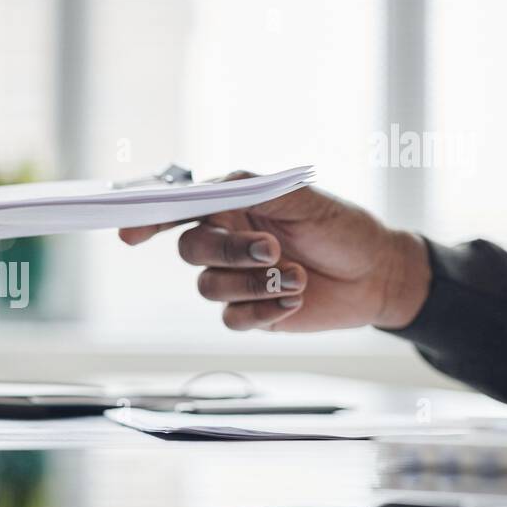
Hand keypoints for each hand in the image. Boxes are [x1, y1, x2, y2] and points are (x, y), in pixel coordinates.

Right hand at [118, 175, 430, 331]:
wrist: (376, 273)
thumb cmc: (342, 228)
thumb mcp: (306, 199)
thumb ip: (260, 190)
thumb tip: (216, 188)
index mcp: (233, 207)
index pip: (180, 209)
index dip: (149, 219)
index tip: (130, 232)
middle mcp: (227, 242)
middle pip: (190, 249)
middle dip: (227, 252)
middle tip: (271, 251)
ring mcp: (236, 279)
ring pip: (208, 287)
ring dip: (253, 283)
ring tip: (297, 277)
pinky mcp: (251, 312)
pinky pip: (233, 318)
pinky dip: (262, 310)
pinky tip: (294, 300)